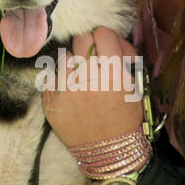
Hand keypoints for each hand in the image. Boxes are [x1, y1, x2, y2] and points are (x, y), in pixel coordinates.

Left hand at [41, 26, 143, 149]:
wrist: (108, 151)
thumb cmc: (124, 117)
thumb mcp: (134, 85)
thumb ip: (121, 58)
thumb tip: (109, 39)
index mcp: (113, 73)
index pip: (102, 33)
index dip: (105, 38)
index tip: (105, 46)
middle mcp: (89, 78)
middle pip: (81, 39)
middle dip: (88, 47)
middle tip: (92, 60)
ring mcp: (67, 89)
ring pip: (65, 56)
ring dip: (73, 63)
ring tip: (80, 77)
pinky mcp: (51, 100)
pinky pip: (51, 76)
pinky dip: (59, 79)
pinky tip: (69, 90)